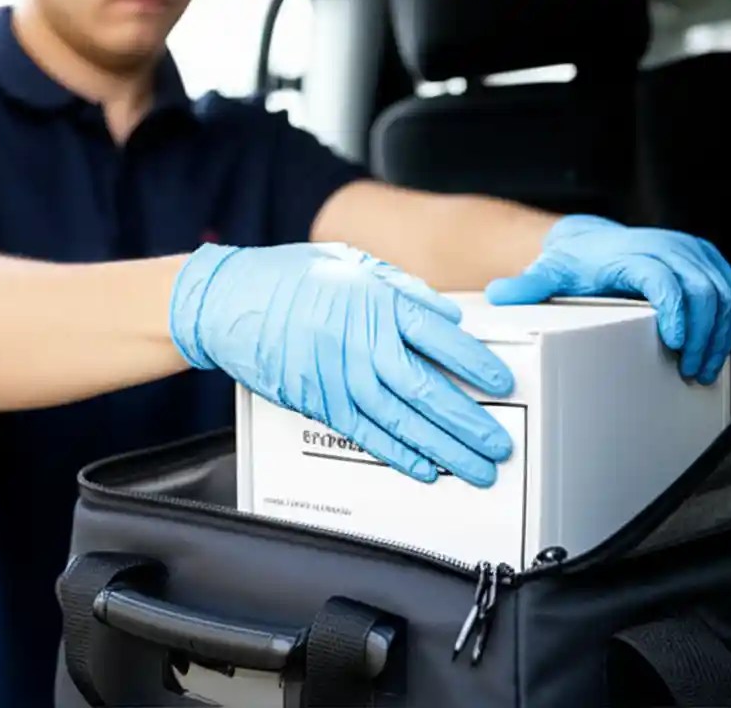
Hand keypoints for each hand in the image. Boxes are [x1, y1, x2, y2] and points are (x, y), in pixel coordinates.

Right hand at [170, 242, 514, 486]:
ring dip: (441, 449)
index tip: (502, 382)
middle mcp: (360, 343)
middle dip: (468, 422)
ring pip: (400, 420)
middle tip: (497, 445)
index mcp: (376, 303)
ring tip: (474, 467)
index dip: (475, 364)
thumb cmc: (288, 278)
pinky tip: (424, 468)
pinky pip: (364, 433)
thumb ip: (402, 289)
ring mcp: (337, 377)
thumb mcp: (352, 264)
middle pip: (426, 390)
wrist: (228, 301)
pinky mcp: (317, 401)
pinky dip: (396, 454)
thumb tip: (446, 315)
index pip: (440, 338)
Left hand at [484, 215, 730, 384]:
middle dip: (704, 333)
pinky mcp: (704, 258)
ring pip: (722, 289)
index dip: (676, 309)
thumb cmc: (571, 264)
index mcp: (630, 252)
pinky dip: (727, 320)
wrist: (588, 241)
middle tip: (692, 371)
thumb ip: (526, 286)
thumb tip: (496, 295)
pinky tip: (715, 349)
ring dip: (719, 332)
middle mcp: (665, 246)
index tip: (677, 343)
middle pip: (702, 288)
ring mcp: (689, 251)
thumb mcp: (547, 274)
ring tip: (702, 369)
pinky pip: (729, 287)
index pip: (664, 278)